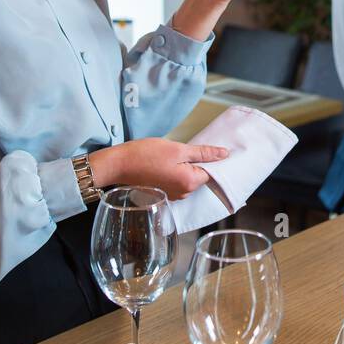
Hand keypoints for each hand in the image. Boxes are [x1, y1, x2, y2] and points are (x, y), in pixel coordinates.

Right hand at [89, 138, 228, 199]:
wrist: (119, 165)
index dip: (212, 159)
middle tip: (187, 148)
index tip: (209, 148)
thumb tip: (224, 154)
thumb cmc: (145, 155)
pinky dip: (177, 171)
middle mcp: (184, 193)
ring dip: (187, 166)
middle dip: (198, 162)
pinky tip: (168, 161)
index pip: (212, 172)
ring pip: (189, 178)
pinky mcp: (165, 192)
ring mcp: (174, 195)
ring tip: (174, 154)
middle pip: (200, 176)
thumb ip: (203, 153)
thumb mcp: (178, 149)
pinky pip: (178, 181)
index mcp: (190, 182)